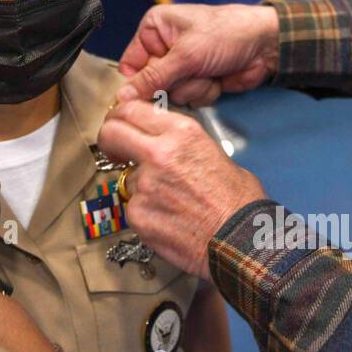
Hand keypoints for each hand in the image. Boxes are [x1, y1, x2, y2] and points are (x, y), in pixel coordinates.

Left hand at [98, 101, 266, 279]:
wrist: (242, 242)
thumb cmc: (238, 202)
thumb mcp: (215, 154)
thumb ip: (182, 146)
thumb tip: (164, 146)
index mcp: (181, 133)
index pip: (131, 109)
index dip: (119, 116)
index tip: (117, 124)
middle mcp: (159, 153)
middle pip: (112, 133)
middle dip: (110, 141)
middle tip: (116, 151)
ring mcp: (144, 185)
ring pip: (127, 178)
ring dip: (141, 187)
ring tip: (171, 203)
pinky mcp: (137, 214)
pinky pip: (133, 208)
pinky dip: (146, 214)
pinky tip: (170, 221)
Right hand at [116, 3, 279, 106]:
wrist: (265, 45)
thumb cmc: (226, 33)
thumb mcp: (185, 54)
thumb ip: (153, 78)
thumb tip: (123, 96)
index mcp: (154, 29)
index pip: (130, 64)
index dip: (138, 82)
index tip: (149, 91)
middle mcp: (164, 47)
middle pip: (151, 84)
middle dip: (174, 83)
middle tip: (191, 72)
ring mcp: (181, 67)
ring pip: (171, 94)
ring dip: (192, 88)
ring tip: (208, 72)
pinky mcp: (197, 82)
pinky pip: (189, 99)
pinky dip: (204, 92)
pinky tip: (216, 79)